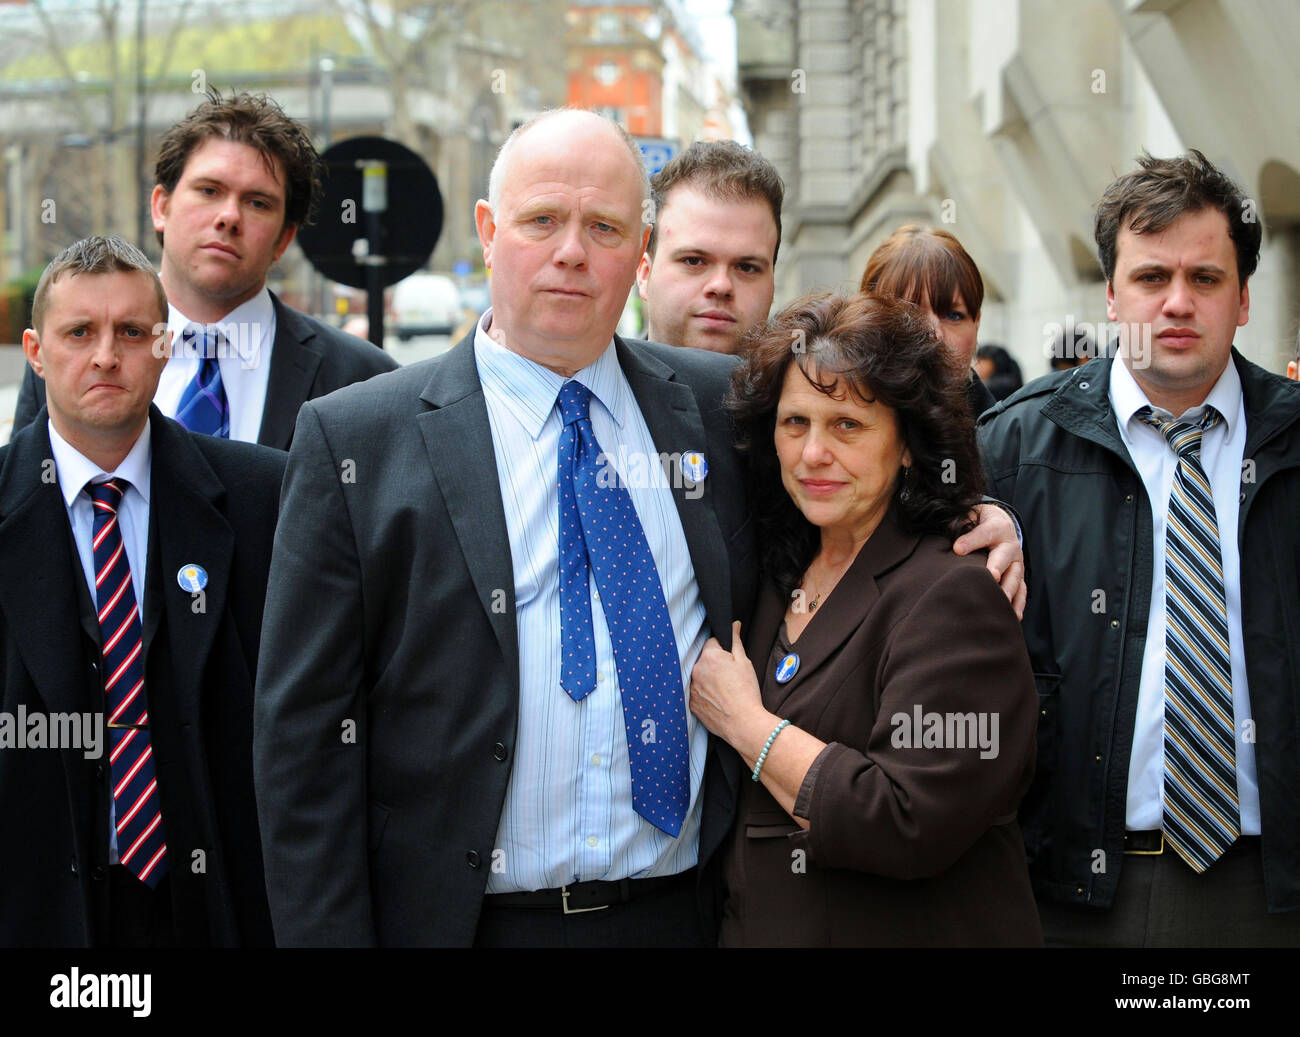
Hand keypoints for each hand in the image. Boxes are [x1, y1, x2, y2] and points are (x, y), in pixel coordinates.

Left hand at [689, 621, 766, 743]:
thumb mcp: (744, 662)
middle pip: (704, 660)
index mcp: (709, 656)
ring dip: (708, 679)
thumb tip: (733, 625)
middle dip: (715, 664)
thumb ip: (735, 641)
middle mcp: (696, 670)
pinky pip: (697, 692)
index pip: (712, 643)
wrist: (743, 722)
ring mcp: (692, 688)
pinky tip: (718, 700)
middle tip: (730, 677)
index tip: (731, 661)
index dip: (724, 650)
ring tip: (725, 690)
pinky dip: (705, 694)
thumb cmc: (746, 692)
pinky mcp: (692, 704)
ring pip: (700, 676)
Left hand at [953, 503, 1025, 619]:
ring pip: (1015, 578)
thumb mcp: (970, 516)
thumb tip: (950, 540)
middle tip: (991, 577)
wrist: (1001, 523)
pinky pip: (1021, 591)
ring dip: (1007, 591)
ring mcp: (1016, 563)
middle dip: (997, 567)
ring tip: (999, 603)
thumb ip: (960, 524)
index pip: (984, 533)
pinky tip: (1012, 617)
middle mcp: (1010, 546)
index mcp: (997, 527)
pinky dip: (1018, 604)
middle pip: (1004, 557)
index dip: (971, 541)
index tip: (957, 549)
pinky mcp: (1019, 577)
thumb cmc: (979, 522)